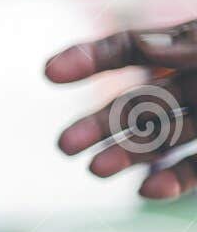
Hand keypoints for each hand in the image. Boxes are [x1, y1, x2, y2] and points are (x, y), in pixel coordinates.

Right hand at [46, 20, 196, 198]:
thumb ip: (192, 42)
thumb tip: (144, 47)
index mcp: (191, 48)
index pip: (132, 50)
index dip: (91, 58)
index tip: (50, 72)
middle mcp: (196, 83)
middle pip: (139, 103)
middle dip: (100, 123)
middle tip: (65, 145)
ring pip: (162, 139)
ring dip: (127, 155)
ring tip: (96, 170)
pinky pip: (196, 170)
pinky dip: (173, 181)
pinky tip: (149, 188)